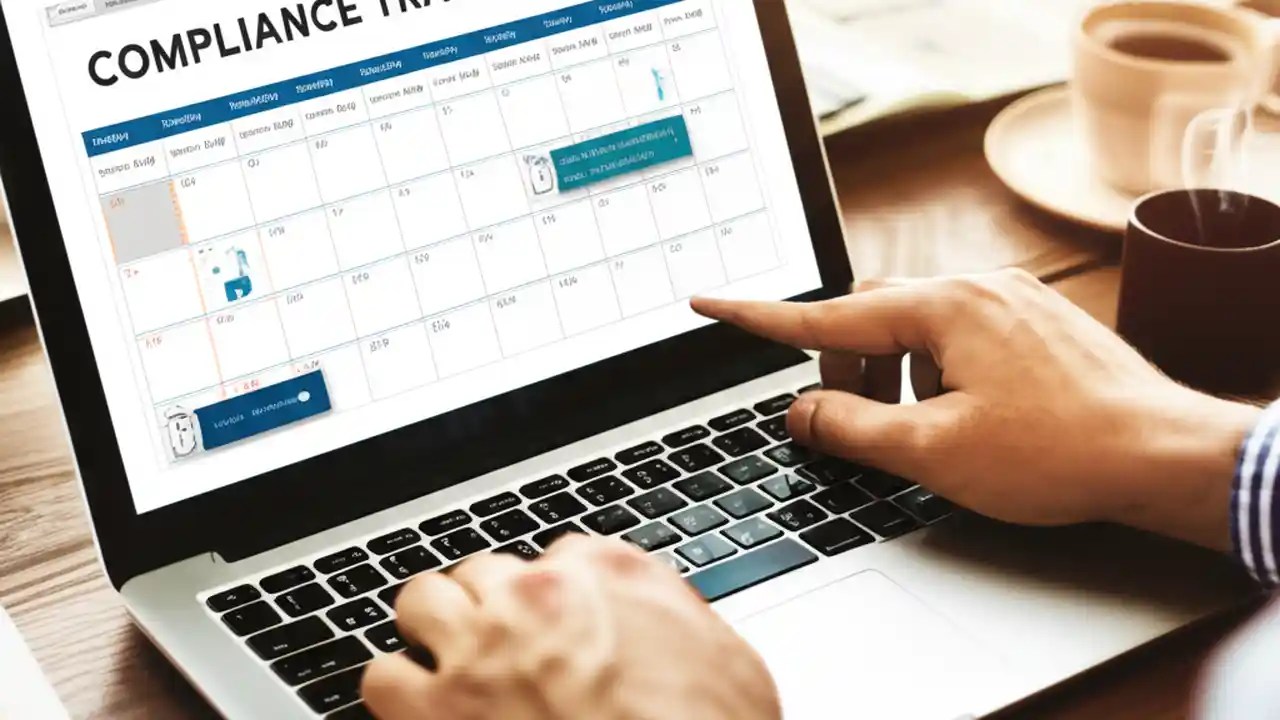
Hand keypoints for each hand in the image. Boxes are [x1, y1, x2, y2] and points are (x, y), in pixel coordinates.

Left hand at [362, 535, 780, 719]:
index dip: (554, 599)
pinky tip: (419, 709)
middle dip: (488, 607)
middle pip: (483, 572)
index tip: (557, 626)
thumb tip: (666, 625)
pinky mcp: (435, 706)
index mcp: (609, 573)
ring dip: (433, 632)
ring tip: (447, 665)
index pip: (559, 558)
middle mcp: (538, 594)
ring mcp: (481, 646)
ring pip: (420, 602)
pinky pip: (382, 676)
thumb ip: (679, 621)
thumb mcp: (729, 662)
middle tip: (502, 648)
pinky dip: (396, 691)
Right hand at [693, 269, 1260, 550]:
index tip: (709, 302)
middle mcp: (976, 287)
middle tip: (850, 418)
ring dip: (896, 372)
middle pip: (873, 313)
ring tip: (921, 428)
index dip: (760, 317)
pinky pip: (960, 332)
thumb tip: (800, 411)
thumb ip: (851, 427)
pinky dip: (936, 370)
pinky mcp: (1036, 322)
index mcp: (943, 307)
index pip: (827, 313)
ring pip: (918, 324)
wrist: (1164, 455)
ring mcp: (1012, 300)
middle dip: (846, 361)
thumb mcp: (932, 450)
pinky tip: (966, 418)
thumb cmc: (1056, 452)